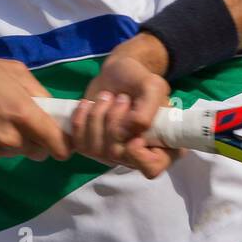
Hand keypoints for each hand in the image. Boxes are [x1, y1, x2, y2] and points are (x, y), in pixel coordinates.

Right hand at [0, 55, 72, 165]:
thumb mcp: (10, 69)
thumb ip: (35, 90)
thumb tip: (48, 107)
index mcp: (23, 113)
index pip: (56, 142)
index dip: (63, 145)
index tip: (64, 144)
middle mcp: (11, 137)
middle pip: (37, 150)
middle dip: (35, 139)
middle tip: (19, 122)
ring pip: (14, 152)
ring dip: (11, 141)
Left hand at [72, 34, 185, 178]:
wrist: (116, 74)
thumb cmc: (139, 81)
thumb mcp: (153, 86)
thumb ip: (148, 109)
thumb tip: (129, 132)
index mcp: (162, 145)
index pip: (151, 168)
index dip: (138, 155)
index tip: (133, 134)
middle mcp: (136, 156)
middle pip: (118, 155)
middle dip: (114, 121)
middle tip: (121, 98)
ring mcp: (113, 154)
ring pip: (97, 149)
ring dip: (98, 116)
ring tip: (107, 97)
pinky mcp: (91, 147)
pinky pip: (79, 144)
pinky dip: (80, 119)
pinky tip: (88, 104)